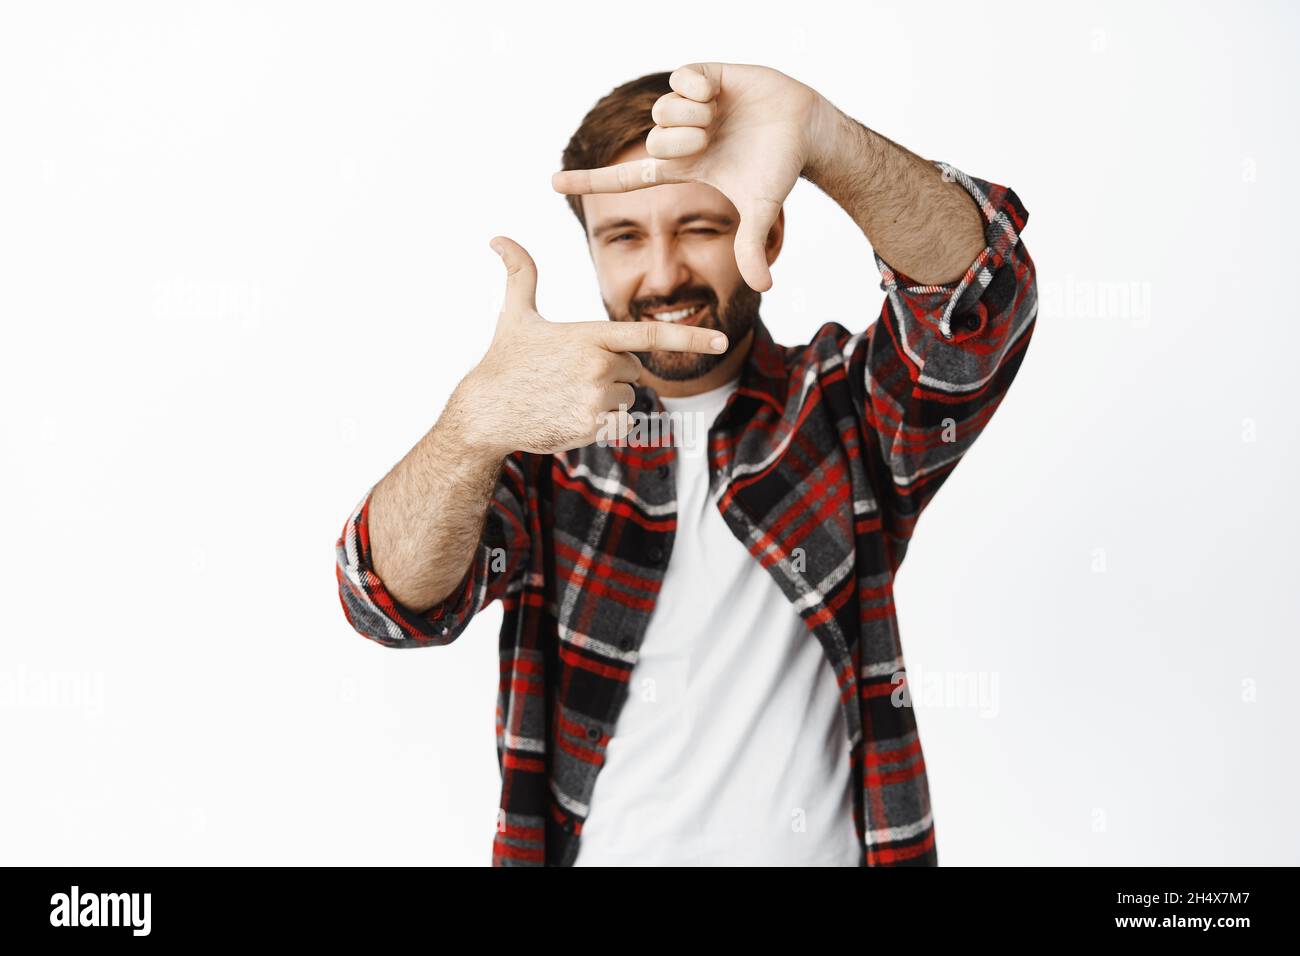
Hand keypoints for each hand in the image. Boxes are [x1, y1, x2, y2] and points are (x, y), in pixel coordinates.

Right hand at [457, 236, 729, 455]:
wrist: (486, 411)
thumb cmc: (504, 362)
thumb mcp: (515, 315)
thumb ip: (520, 274)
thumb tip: (498, 237)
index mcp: (591, 334)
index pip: (649, 334)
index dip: (689, 336)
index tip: (722, 340)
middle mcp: (600, 364)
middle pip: (634, 369)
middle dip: (610, 373)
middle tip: (569, 376)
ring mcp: (599, 397)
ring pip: (626, 397)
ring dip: (604, 400)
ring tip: (565, 397)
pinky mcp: (595, 426)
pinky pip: (618, 423)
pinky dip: (600, 424)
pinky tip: (568, 417)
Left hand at [552, 62, 832, 291]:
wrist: (806, 129)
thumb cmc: (779, 168)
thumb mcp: (759, 211)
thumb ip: (752, 248)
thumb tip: (764, 290)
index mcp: (681, 168)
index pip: (625, 177)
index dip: (590, 180)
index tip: (551, 183)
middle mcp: (679, 138)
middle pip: (652, 142)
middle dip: (682, 143)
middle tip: (711, 140)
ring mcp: (690, 107)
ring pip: (663, 111)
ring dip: (693, 117)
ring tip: (719, 118)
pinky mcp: (705, 77)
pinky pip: (681, 77)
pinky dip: (697, 86)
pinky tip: (717, 93)